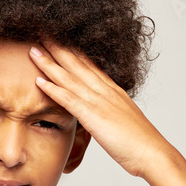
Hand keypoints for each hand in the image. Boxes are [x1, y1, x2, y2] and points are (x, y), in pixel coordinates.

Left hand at [28, 37, 171, 177]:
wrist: (152, 152)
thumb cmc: (140, 143)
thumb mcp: (124, 122)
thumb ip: (111, 115)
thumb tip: (103, 118)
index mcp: (114, 91)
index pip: (90, 66)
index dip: (73, 52)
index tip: (61, 41)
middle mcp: (106, 91)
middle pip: (78, 64)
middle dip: (58, 48)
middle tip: (43, 33)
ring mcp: (99, 101)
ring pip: (69, 77)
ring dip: (50, 63)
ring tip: (33, 50)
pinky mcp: (93, 115)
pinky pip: (68, 99)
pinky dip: (53, 88)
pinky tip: (38, 80)